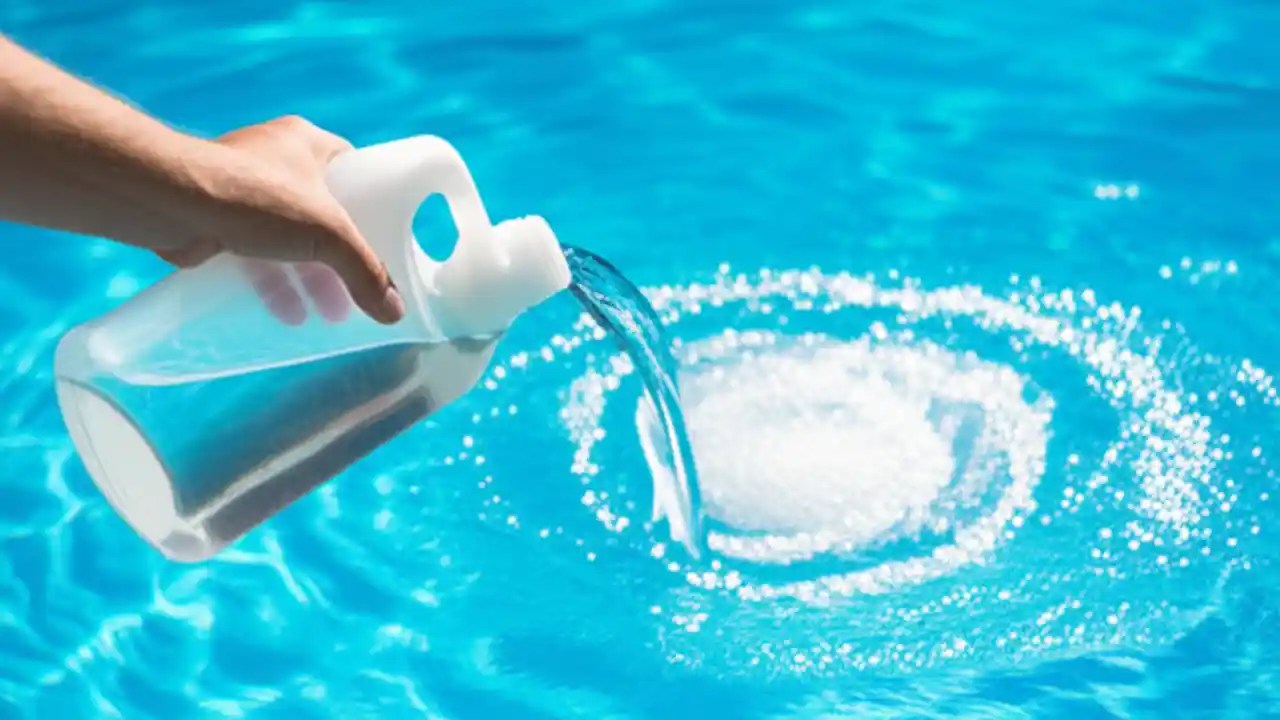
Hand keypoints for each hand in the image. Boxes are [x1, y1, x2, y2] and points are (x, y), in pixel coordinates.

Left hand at [154, 116, 404, 324]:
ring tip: (325, 312)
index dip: (373, 202)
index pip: (354, 167)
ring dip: (306, 274)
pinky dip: (271, 280)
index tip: (384, 236)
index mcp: (307, 142)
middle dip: (337, 256)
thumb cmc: (255, 198)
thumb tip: (394, 312)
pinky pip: (254, 250)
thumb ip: (364, 272)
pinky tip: (285, 312)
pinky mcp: (216, 215)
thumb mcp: (326, 234)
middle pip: (321, 211)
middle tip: (355, 288)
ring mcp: (242, 186)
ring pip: (287, 235)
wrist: (170, 201)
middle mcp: (275, 157)